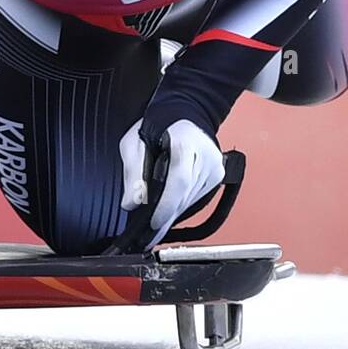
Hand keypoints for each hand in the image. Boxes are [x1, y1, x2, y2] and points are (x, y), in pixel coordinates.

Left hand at [119, 118, 224, 244]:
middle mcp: (206, 156)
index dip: (165, 206)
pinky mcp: (217, 175)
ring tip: (155, 226)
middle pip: (184, 196)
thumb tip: (131, 202)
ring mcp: (214, 167)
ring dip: (172, 213)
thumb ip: (132, 170)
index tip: (152, 223)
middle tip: (147, 237)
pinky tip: (168, 211)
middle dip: (164, 217)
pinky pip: (196, 198)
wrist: (185, 111)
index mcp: (186, 142)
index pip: (179, 180)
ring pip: (190, 201)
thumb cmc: (160, 122)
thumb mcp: (135, 140)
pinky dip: (180, 205)